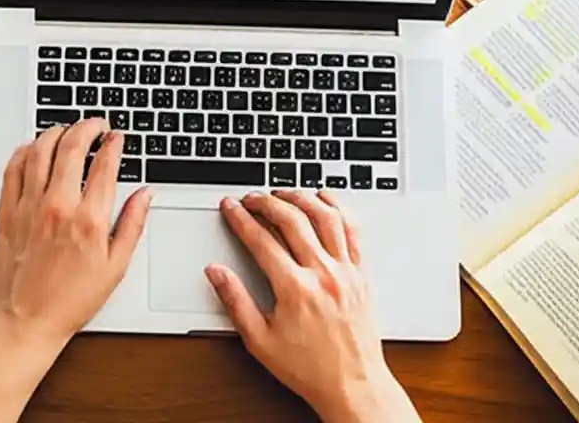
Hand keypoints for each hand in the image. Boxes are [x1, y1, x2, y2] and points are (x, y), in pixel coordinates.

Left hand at [0, 119, 153, 348]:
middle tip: (95, 124)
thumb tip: (145, 195)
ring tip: (67, 130)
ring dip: (56, 132)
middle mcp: (57, 207)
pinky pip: (13, 168)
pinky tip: (33, 148)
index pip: (105, 165)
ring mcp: (29, 206)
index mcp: (88, 221)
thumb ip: (132, 225)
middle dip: (87, 127)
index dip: (114, 144)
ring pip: (40, 150)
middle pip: (72, 147)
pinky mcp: (7, 211)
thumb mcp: (115, 266)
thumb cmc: (70, 300)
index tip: (117, 137)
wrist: (26, 319)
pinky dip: (24, 151)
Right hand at [206, 190, 419, 422]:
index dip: (240, 218)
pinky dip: (338, 208)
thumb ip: (234, 301)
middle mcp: (324, 274)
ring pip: (325, 216)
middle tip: (251, 198)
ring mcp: (347, 271)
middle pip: (292, 219)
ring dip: (301, 197)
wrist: (353, 384)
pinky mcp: (362, 274)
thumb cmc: (309, 368)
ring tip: (283, 193)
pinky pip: (353, 229)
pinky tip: (324, 201)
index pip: (261, 240)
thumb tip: (216, 272)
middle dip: (266, 201)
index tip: (230, 208)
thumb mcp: (259, 340)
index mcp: (295, 289)